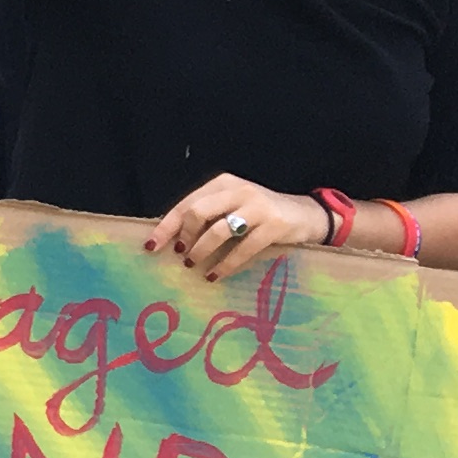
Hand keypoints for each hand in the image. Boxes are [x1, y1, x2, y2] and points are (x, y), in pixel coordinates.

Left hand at [146, 175, 328, 281]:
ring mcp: (257, 207)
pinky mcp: (273, 225)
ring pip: (218, 230)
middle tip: (181, 255)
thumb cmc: (259, 214)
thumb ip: (208, 215)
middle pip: (198, 212)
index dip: (166, 226)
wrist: (306, 215)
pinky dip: (225, 264)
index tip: (151, 246)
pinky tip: (215, 274)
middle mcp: (238, 190)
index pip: (186, 204)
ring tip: (194, 265)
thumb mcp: (232, 206)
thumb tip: (170, 237)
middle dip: (184, 236)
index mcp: (223, 183)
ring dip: (201, 250)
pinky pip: (242, 248)